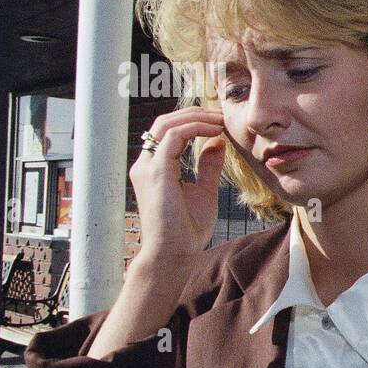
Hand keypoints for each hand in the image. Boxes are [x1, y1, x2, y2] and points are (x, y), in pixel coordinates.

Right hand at [128, 107, 226, 269]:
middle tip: (221, 115)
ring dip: (196, 117)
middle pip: (165, 122)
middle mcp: (146, 164)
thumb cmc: (187, 230)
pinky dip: (195, 128)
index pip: (169, 131)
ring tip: (220, 120)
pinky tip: (215, 132)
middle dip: (194, 113)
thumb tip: (217, 142)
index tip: (220, 122)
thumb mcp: (203, 191)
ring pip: (166, 124)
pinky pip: (173, 137)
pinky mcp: (156, 172)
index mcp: (154, 167)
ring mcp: (147, 167)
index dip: (194, 120)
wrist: (174, 253)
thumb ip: (208, 166)